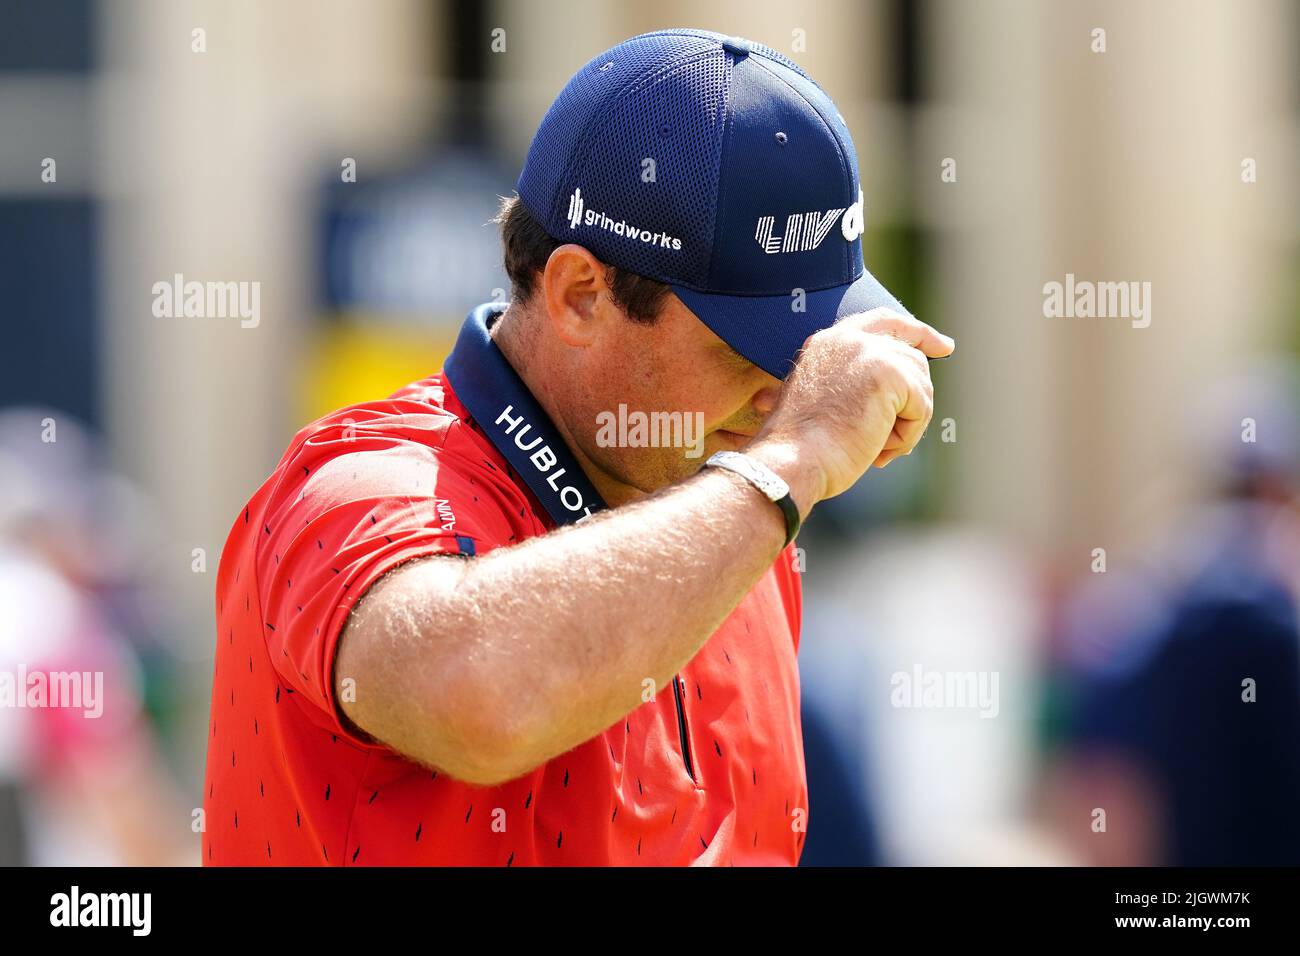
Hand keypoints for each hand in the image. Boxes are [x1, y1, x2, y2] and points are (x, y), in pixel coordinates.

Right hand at [751, 307, 953, 503]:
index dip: (917, 332)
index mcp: (829, 342)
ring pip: (920, 385)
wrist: (791, 461)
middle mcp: (849, 337)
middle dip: (917, 396)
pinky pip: (922, 405)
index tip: (944, 346)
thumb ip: (856, 384)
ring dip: (906, 424)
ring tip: (874, 449)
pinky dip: (907, 436)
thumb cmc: (803, 449)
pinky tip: (878, 450)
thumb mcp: (826, 404)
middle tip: (904, 433)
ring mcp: (869, 351)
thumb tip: (904, 391)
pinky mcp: (887, 373)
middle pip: (912, 356)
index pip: (884, 321)